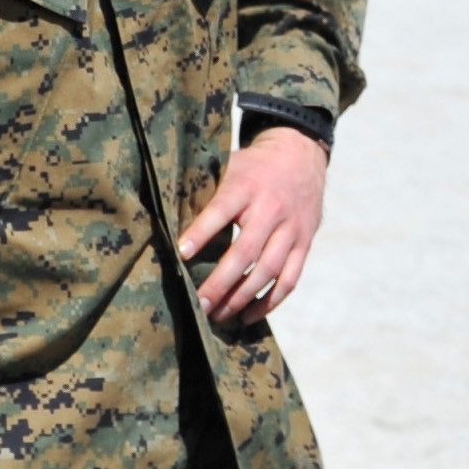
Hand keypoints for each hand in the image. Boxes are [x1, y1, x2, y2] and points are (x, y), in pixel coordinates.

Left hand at [183, 125, 326, 325]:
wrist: (299, 153)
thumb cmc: (252, 166)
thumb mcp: (228, 166)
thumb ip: (205, 191)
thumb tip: (164, 218)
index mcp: (246, 186)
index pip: (221, 211)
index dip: (201, 233)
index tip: (180, 255)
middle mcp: (271, 208)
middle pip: (245, 252)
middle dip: (220, 283)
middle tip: (197, 306)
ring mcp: (292, 228)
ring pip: (269, 270)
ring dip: (242, 298)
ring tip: (218, 316)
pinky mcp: (305, 242)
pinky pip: (290, 278)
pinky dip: (270, 301)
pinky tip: (248, 315)